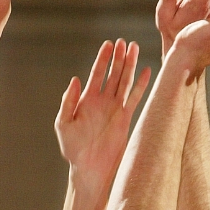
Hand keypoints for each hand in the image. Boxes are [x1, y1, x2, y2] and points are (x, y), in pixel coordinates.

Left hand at [55, 40, 150, 184]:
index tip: (109, 44)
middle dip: (118, 58)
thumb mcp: (63, 123)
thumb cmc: (73, 148)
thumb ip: (68, 101)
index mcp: (87, 100)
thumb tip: (75, 79)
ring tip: (134, 49)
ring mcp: (115, 108)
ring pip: (124, 82)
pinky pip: (135, 98)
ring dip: (129, 66)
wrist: (89, 168)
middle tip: (124, 42)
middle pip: (113, 74)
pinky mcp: (126, 118)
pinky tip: (146, 71)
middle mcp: (103, 101)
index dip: (103, 59)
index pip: (96, 74)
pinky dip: (141, 85)